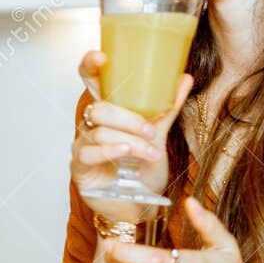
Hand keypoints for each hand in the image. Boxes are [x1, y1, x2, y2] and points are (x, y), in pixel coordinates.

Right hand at [71, 50, 192, 222]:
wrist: (139, 205)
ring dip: (131, 140)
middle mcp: (91, 125)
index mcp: (108, 111)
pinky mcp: (79, 167)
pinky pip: (89, 152)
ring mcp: (82, 145)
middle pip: (99, 107)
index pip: (90, 81)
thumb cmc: (142, 169)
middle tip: (151, 131)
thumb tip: (184, 77)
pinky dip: (111, 150)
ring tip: (151, 152)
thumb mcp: (159, 135)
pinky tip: (126, 152)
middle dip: (128, 117)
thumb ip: (167, 107)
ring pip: (99, 130)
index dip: (91, 66)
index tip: (102, 57)